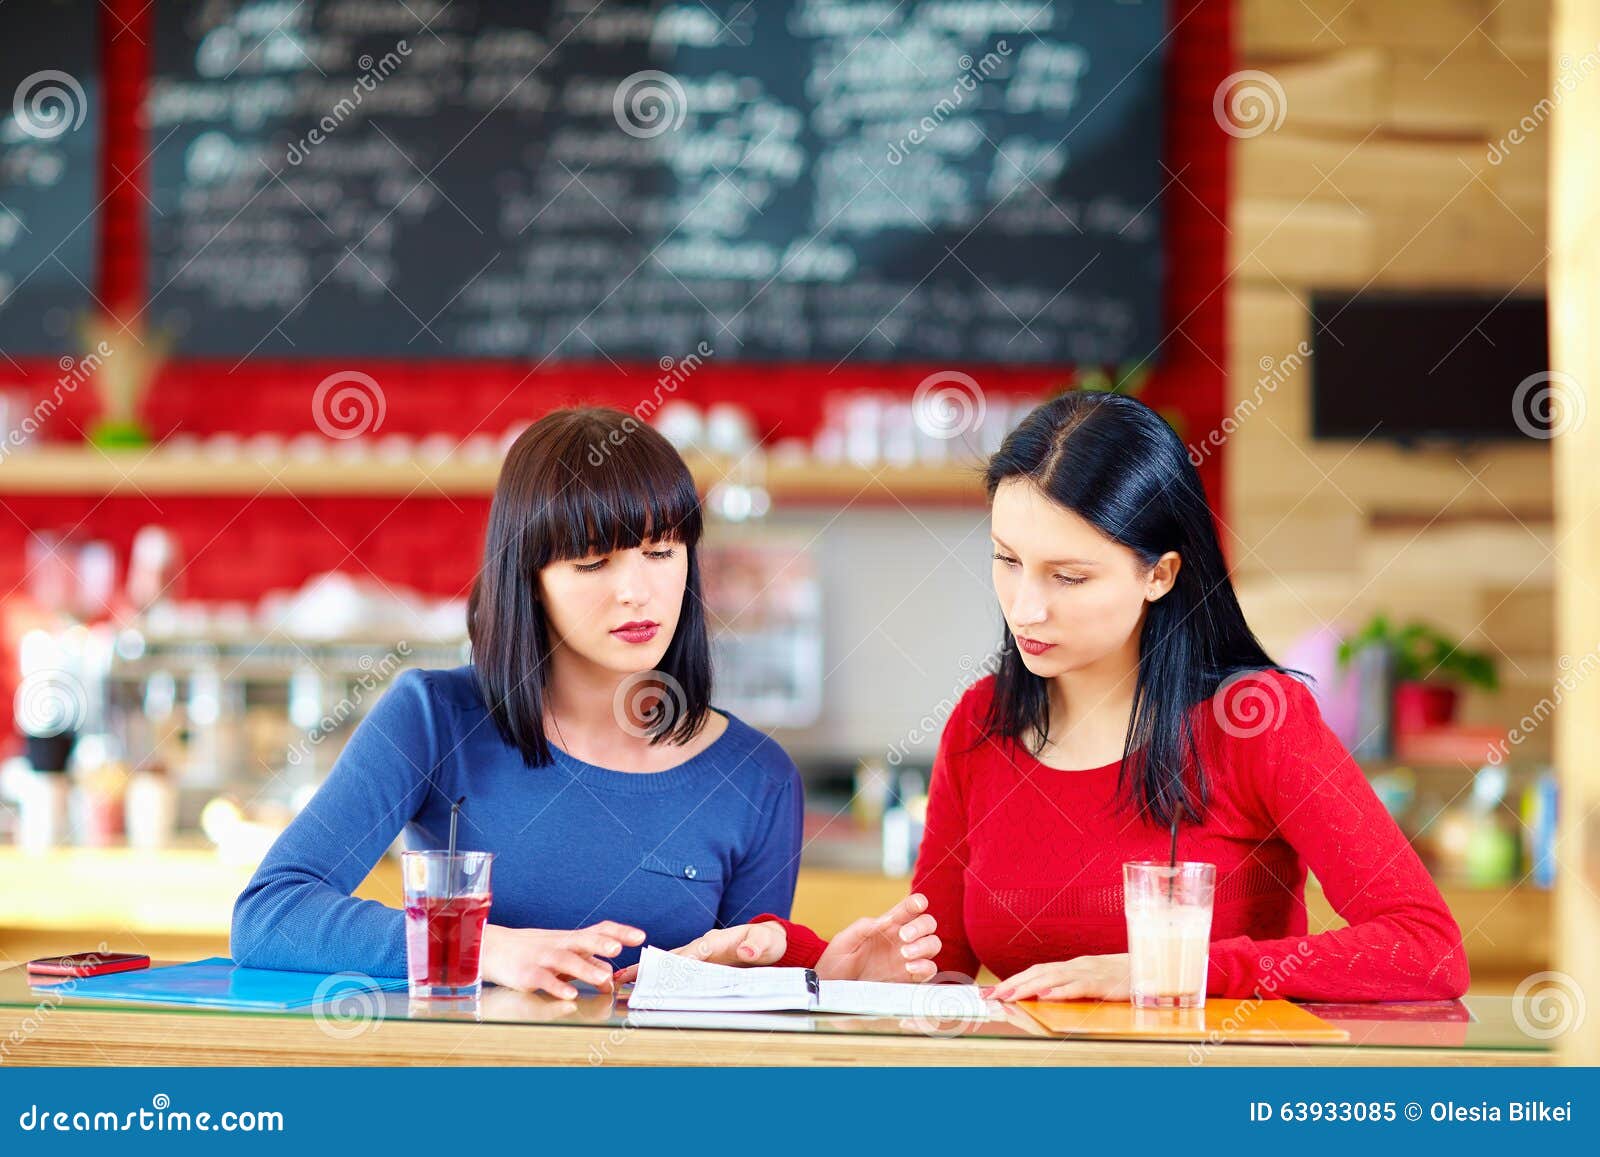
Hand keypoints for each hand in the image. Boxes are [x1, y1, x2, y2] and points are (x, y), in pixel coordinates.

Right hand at [480, 921, 644, 999]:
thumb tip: (610, 976)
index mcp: (572, 938)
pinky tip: (570, 996)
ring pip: (566, 960)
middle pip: (583, 939)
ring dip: (585, 969)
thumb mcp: (563, 952)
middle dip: (602, 943)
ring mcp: (544, 958)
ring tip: (602, 978)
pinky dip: (557, 987)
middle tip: (619, 947)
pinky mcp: (528, 974)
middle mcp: (560, 944)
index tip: (640, 936)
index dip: (620, 931)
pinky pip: (544, 980)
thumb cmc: (535, 951)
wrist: (494, 948)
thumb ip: (587, 961)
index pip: (599, 929)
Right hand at [612, 922, 786, 982]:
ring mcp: (697, 955)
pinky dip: (657, 978)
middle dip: (653, 967)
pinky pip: (674, 972)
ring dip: (647, 973)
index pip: (698, 950)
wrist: (766, 942)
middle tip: (626, 977)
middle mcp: (702, 946)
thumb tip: (745, 951)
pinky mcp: (696, 965)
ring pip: (669, 964)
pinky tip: (637, 986)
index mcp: (717, 940)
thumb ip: (758, 945)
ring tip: (620, 982)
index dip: (684, 960)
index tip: (670, 971)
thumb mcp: (768, 943)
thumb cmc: (766, 942)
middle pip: (674, 957)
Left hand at [816, 893, 939, 981]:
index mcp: (886, 925)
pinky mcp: (910, 978)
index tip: (918, 904)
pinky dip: (925, 967)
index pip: (908, 908)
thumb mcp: (844, 941)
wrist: (833, 991)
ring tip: (905, 954)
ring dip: (924, 946)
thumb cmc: (836, 963)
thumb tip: (888, 919)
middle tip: (903, 936)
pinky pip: (930, 969)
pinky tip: (909, 968)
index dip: (917, 902)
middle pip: (927, 924)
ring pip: (933, 944)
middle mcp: (901, 940)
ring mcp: (907, 959)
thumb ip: (864, 926)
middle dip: (921, 926)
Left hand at [989, 954, 1131, 1001]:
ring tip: (1009, 994)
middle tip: (992, 994)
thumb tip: (1045, 996)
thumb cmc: (1125, 978)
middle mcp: (1078, 966)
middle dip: (1013, 983)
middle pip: (1039, 972)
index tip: (993, 990)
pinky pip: (1079, 986)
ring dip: (1029, 986)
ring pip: (1054, 977)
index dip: (1014, 979)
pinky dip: (1061, 990)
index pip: (1038, 971)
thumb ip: (1073, 986)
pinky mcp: (1104, 983)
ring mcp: (1090, 972)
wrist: (1155, 969)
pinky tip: (1046, 995)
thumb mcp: (1095, 982)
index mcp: (1074, 967)